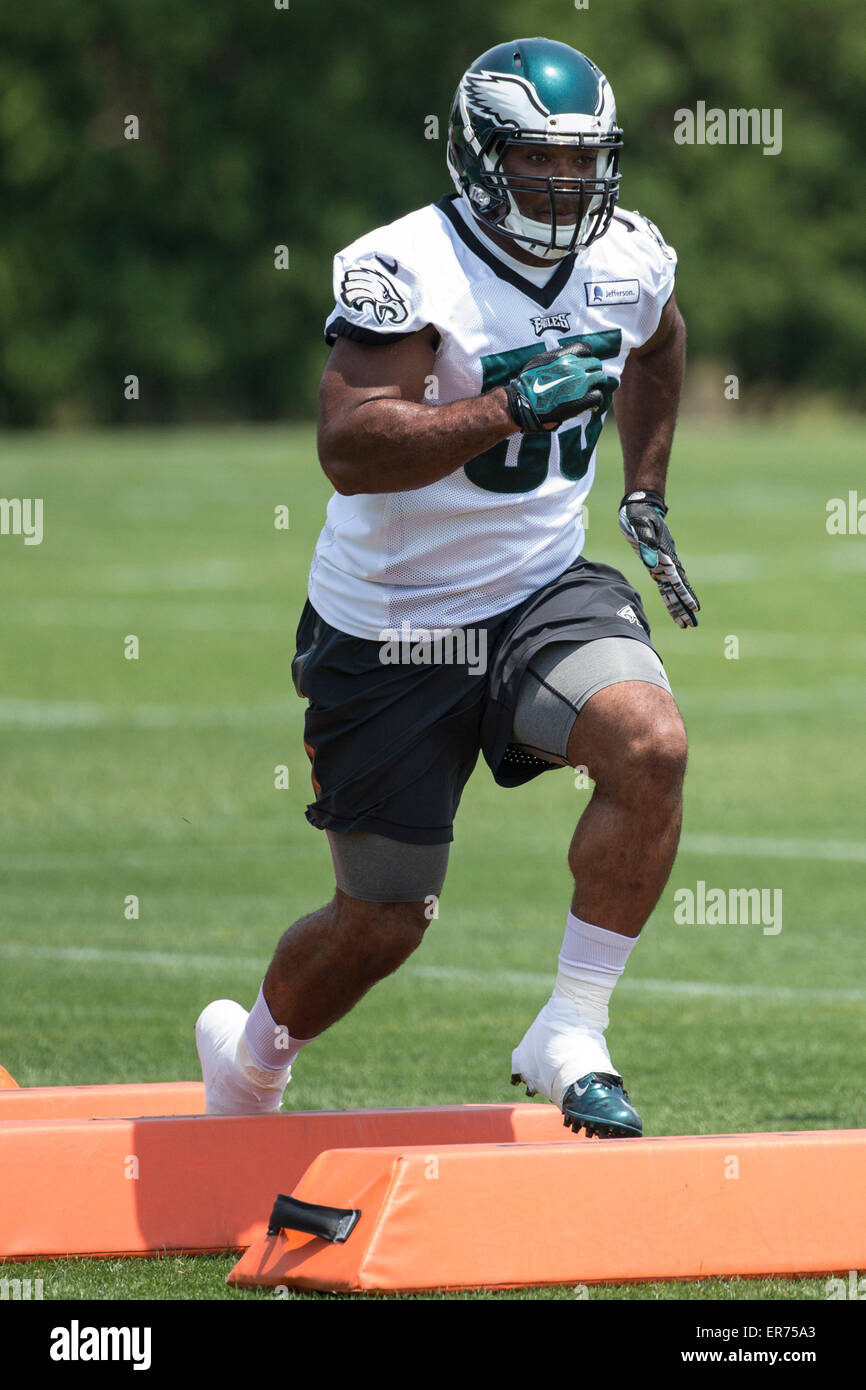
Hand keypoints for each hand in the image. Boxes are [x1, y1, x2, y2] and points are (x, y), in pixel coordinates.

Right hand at [505, 343, 617, 433]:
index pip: (586, 349)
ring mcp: (580, 383)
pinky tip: (589, 404)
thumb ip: (554, 356)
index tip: (582, 365)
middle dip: (592, 371)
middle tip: (586, 380)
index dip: (586, 357)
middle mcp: (575, 367)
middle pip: (596, 364)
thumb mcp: (538, 361)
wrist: (524, 403)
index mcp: (564, 356)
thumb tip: (563, 354)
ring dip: (596, 384)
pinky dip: (595, 399)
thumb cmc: (527, 383)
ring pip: (600, 378)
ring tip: (589, 391)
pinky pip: (598, 396)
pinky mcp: (583, 400)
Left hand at [618, 489, 699, 627]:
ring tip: (687, 623)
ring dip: (679, 607)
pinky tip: (674, 607)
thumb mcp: (640, 527)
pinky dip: (669, 598)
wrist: (639, 507)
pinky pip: (664, 586)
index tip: (694, 607)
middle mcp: (667, 562)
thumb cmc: (639, 516)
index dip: (685, 594)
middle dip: (685, 607)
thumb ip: (646, 543)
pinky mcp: (655, 565)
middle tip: (693, 624)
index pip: (677, 580)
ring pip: (672, 590)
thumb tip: (652, 563)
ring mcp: (663, 564)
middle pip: (679, 589)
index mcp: (665, 555)